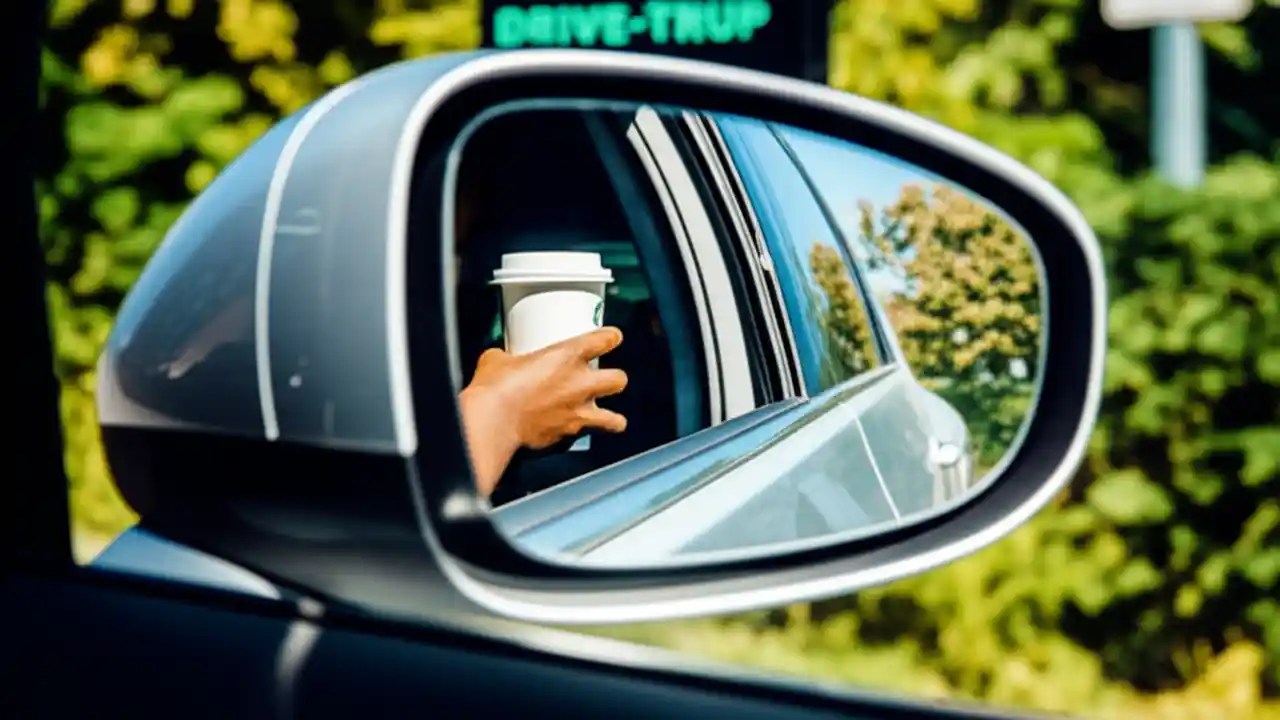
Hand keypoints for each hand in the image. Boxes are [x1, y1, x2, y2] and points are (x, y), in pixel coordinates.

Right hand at [459, 327, 628, 496]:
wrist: (493, 422)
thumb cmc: (495, 387)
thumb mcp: (499, 359)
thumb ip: (509, 357)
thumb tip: (503, 359)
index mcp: (568, 355)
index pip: (605, 339)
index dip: (611, 337)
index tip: (612, 338)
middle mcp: (581, 383)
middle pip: (619, 380)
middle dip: (615, 380)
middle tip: (605, 381)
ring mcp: (578, 413)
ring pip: (615, 419)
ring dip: (612, 419)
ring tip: (609, 419)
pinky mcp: (569, 437)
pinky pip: (585, 437)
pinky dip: (581, 436)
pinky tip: (573, 434)